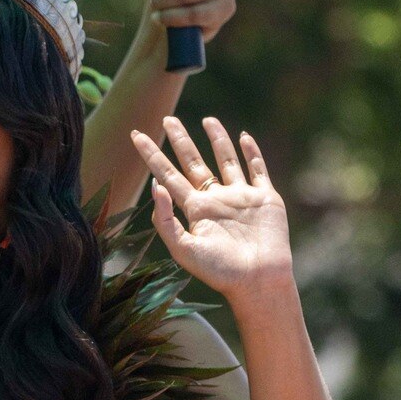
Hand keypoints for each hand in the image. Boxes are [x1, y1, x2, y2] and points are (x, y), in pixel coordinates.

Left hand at [132, 115, 292, 297]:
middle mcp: (215, 199)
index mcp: (194, 210)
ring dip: (217, 139)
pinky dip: (252, 152)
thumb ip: (165, 220)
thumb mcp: (183, 248)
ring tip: (207, 120)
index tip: (135, 134)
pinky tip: (244, 137)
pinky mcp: (265, 198)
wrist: (258, 281)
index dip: (151, 154)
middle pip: (193, 162)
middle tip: (167, 118)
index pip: (167, 175)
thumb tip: (155, 186)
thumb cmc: (220, 271)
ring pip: (226, 160)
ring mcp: (240, 197)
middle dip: (180, 140)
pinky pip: (257, 169)